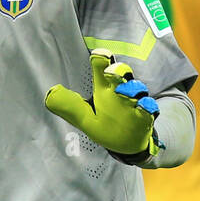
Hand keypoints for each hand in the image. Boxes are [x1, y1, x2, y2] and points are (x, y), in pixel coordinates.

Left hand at [45, 49, 161, 157]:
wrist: (127, 144)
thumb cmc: (105, 125)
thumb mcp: (84, 118)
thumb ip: (69, 106)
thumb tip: (50, 93)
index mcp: (104, 89)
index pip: (101, 69)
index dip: (101, 60)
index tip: (98, 56)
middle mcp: (119, 92)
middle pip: (121, 74)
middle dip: (117, 70)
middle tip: (109, 71)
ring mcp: (134, 103)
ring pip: (137, 89)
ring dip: (131, 88)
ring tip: (124, 91)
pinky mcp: (145, 117)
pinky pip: (149, 109)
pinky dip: (147, 106)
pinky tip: (144, 106)